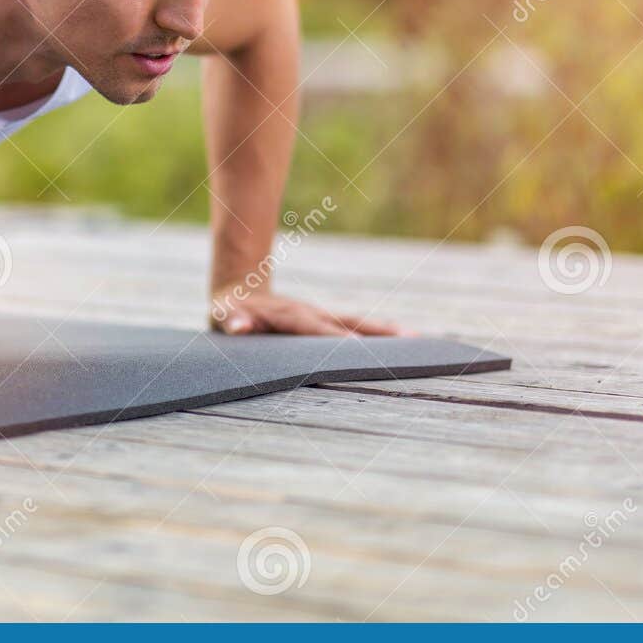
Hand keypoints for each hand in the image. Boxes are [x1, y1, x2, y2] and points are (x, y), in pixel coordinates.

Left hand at [209, 288, 411, 336]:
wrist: (238, 290)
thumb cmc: (230, 310)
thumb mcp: (224, 315)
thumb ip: (232, 321)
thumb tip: (239, 327)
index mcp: (293, 317)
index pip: (320, 332)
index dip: (340, 341)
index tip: (364, 352)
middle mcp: (313, 314)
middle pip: (351, 326)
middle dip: (379, 335)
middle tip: (413, 343)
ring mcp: (321, 317)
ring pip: (358, 325)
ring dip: (386, 332)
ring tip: (419, 340)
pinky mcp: (324, 322)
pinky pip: (354, 329)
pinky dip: (378, 335)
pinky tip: (401, 343)